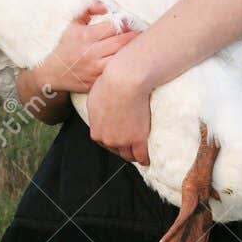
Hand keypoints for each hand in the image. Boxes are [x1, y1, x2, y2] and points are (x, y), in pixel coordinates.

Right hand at [45, 2, 138, 92]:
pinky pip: (117, 74)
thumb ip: (88, 9)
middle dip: (135, 37)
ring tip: (139, 48)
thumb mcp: (72, 24)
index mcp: (86, 36)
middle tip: (143, 34)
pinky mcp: (97, 83)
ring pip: (122, 60)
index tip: (132, 24)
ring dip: (132, 53)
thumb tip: (105, 7)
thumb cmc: (65, 46)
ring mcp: (95, 70)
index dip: (126, 24)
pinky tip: (129, 64)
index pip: (114, 27)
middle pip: (123, 43)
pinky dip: (124, 68)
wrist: (52, 73)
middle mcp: (91, 53)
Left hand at [86, 50, 150, 165]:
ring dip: (134, 155)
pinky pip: (142, 156)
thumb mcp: (95, 100)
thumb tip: (99, 115)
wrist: (125, 82)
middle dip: (123, 148)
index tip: (120, 139)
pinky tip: (147, 159)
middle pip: (116, 151)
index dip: (113, 140)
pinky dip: (145, 159)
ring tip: (140, 154)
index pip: (104, 143)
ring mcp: (123, 141)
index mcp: (96, 132)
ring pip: (129, 156)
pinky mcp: (138, 140)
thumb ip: (96, 113)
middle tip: (131, 146)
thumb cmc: (109, 85)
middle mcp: (108, 140)